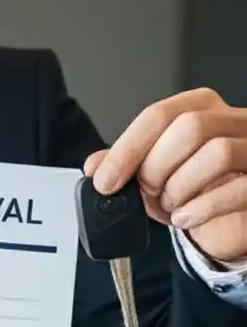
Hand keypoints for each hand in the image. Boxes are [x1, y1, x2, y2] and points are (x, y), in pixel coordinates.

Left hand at [85, 88, 246, 261]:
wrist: (233, 217)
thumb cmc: (197, 187)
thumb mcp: (156, 174)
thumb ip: (127, 165)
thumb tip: (95, 165)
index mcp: (202, 108)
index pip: (160, 114)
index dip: (127, 149)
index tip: (105, 180)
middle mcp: (235, 121)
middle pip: (190, 127)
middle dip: (156, 167)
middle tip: (146, 192)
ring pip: (218, 152)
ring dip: (181, 187)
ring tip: (170, 205)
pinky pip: (239, 188)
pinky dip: (203, 208)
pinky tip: (185, 218)